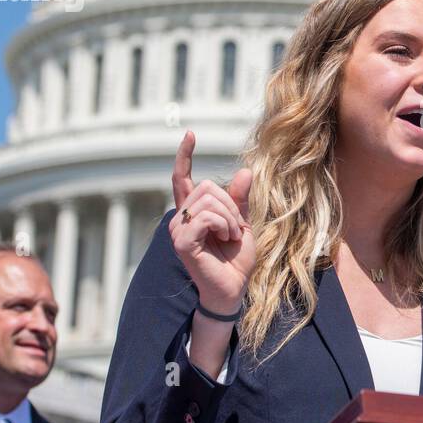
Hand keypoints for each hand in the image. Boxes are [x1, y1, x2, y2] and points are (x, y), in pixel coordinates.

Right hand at [168, 131, 256, 313]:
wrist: (234, 288)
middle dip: (230, 205)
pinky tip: (225, 240)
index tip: (190, 134)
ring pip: (209, 200)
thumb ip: (240, 199)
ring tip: (230, 237)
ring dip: (230, 217)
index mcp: (193, 212)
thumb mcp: (243, 223)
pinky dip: (224, 225)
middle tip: (235, 229)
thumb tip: (244, 170)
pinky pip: (206, 216)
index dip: (184, 155)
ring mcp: (178, 230)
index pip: (182, 178)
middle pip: (206, 186)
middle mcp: (181, 218)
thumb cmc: (236, 259)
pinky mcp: (182, 242)